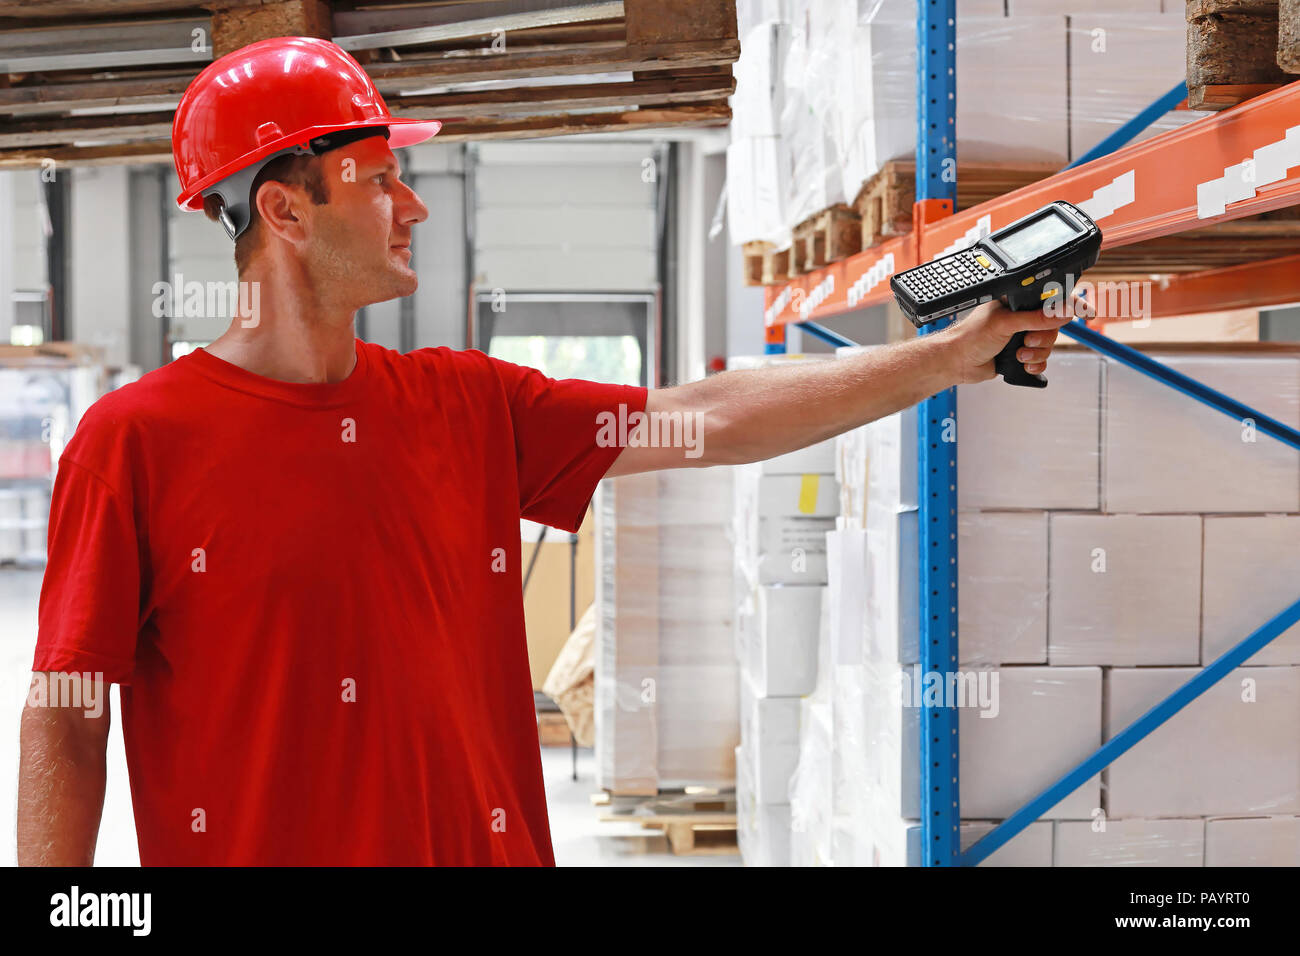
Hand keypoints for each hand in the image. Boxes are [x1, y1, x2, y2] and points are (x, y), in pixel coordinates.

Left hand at [935, 298, 1075, 384]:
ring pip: (1048, 344)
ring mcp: (1021, 336)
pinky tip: (1023, 365)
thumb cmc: (971, 337)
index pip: (1050, 298)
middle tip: (1027, 339)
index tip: (1087, 313)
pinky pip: (1041, 359)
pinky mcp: (1020, 353)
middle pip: (1054, 325)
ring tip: (1019, 354)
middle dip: (1044, 337)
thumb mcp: (1005, 324)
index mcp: (1017, 301)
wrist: (957, 363)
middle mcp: (1022, 317)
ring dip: (1037, 352)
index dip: (1070, 305)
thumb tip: (1063, 313)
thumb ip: (1035, 318)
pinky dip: (1035, 364)